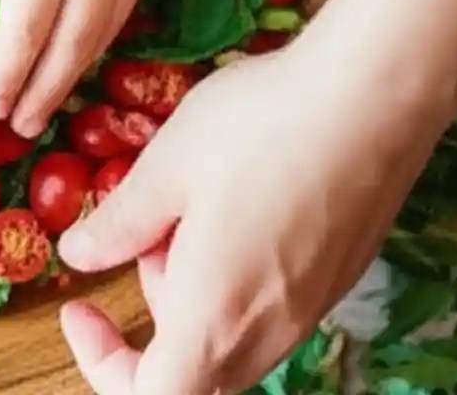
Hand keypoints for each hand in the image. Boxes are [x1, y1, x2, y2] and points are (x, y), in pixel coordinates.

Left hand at [0, 0, 189, 137]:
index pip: (25, 32)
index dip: (8, 76)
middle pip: (70, 47)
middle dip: (43, 92)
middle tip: (19, 127)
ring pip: (104, 31)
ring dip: (74, 71)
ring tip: (49, 102)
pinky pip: (126, 4)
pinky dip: (101, 35)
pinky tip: (84, 46)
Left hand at [55, 46, 441, 392]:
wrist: (378, 93)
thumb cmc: (261, 126)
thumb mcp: (164, 168)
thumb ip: (117, 225)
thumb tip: (78, 253)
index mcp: (214, 317)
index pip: (152, 394)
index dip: (104, 364)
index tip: (80, 309)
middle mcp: (270, 330)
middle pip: (196, 369)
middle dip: (155, 312)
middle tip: (151, 233)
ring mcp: (313, 307)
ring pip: (236, 336)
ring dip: (197, 290)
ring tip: (198, 204)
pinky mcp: (339, 277)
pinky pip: (273, 306)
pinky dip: (239, 275)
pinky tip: (243, 199)